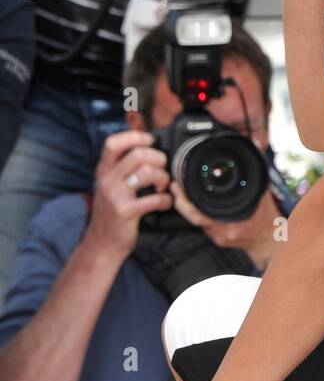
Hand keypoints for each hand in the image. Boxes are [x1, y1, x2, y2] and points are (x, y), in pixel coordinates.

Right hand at [83, 130, 172, 263]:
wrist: (101, 244)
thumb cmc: (111, 213)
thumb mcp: (109, 186)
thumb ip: (121, 168)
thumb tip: (145, 148)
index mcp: (103, 171)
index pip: (112, 143)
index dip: (134, 136)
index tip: (150, 141)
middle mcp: (107, 180)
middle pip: (138, 154)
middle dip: (158, 159)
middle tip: (162, 169)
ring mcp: (115, 195)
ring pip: (147, 172)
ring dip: (163, 178)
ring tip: (162, 187)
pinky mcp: (125, 212)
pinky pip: (154, 199)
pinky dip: (166, 200)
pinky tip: (164, 203)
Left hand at [171, 179, 282, 269]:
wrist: (271, 239)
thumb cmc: (267, 215)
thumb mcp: (263, 189)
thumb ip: (256, 168)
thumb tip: (254, 143)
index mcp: (234, 217)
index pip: (201, 211)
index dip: (186, 200)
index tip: (177, 185)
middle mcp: (225, 229)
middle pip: (194, 218)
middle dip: (181, 202)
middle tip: (174, 187)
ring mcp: (220, 237)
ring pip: (198, 222)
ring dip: (189, 208)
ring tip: (180, 193)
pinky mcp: (219, 240)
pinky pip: (204, 227)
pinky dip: (200, 215)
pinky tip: (197, 205)